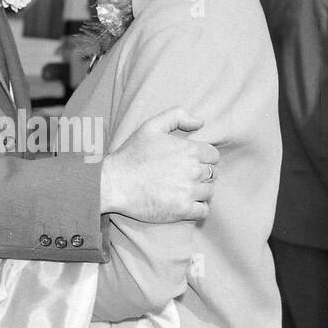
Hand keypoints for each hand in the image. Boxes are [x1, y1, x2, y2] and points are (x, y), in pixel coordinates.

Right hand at [100, 108, 217, 221]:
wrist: (114, 183)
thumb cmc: (132, 155)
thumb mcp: (151, 126)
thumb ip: (177, 116)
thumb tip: (200, 123)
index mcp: (190, 150)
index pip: (213, 155)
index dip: (203, 158)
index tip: (190, 163)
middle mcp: (193, 170)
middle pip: (213, 174)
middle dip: (202, 174)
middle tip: (185, 177)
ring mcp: (189, 192)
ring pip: (209, 192)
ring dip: (201, 191)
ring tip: (184, 190)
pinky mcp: (183, 210)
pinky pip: (204, 211)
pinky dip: (199, 208)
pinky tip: (186, 204)